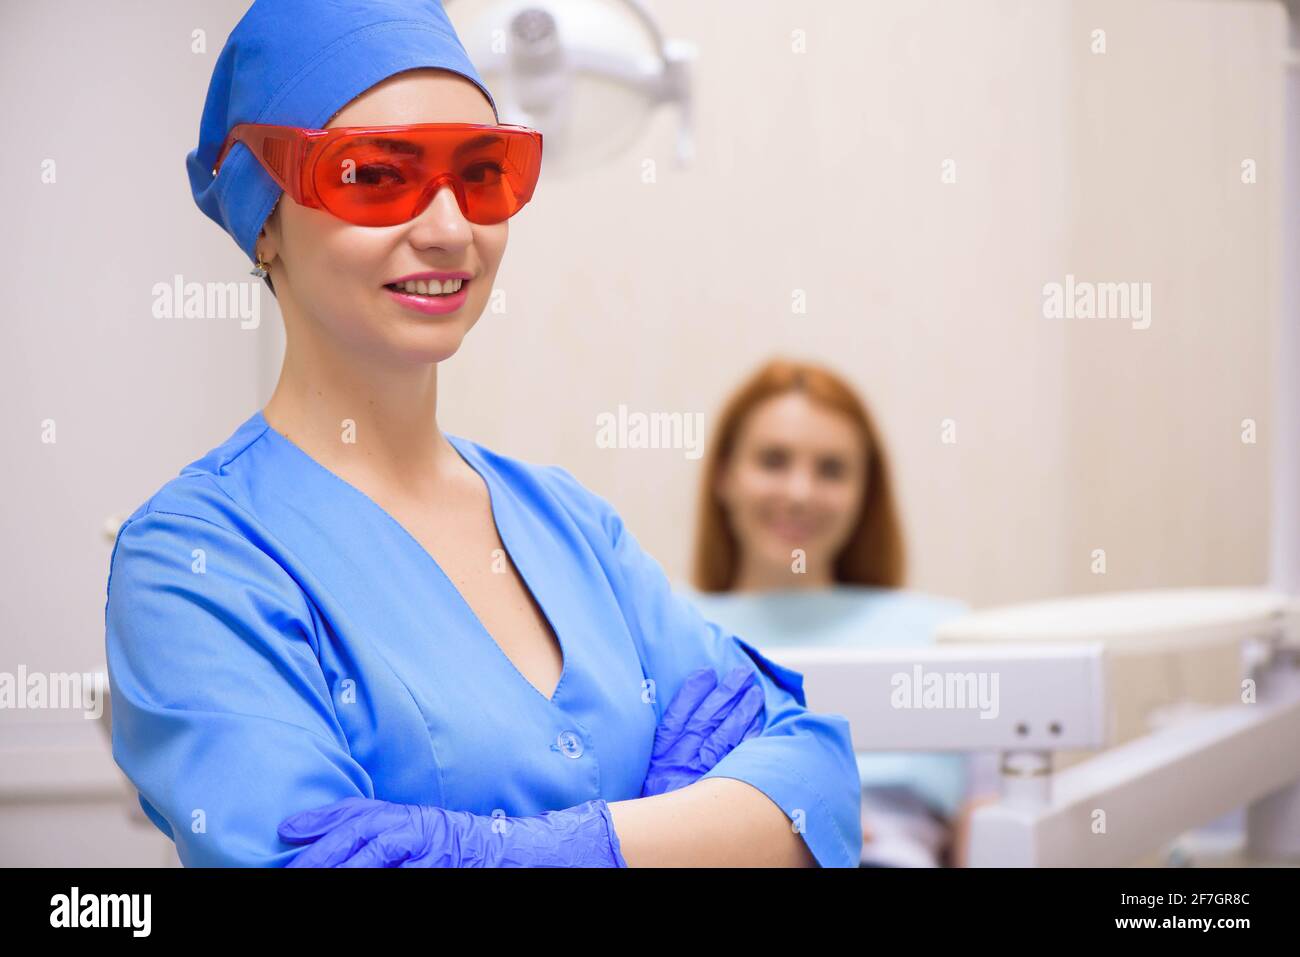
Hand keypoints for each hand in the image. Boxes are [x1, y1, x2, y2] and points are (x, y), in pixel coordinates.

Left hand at [278, 796, 626, 866]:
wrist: (536, 853)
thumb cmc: (482, 849)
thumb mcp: (436, 834)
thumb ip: (401, 837)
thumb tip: (348, 844)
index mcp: (417, 818)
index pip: (364, 813)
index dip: (325, 818)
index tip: (289, 828)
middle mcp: (424, 828)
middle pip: (365, 833)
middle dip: (325, 848)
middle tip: (290, 863)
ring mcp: (437, 850)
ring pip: (382, 855)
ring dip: (347, 865)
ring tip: (314, 874)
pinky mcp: (449, 866)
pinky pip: (411, 875)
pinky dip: (383, 875)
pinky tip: (360, 883)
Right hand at [640, 665, 765, 797]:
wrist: (659, 842)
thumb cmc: (653, 809)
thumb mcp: (648, 777)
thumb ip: (663, 752)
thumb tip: (680, 722)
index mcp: (662, 757)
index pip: (679, 716)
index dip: (692, 692)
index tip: (706, 672)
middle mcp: (682, 762)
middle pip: (708, 720)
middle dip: (726, 694)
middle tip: (742, 674)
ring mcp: (703, 775)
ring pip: (726, 735)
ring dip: (742, 711)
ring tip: (755, 692)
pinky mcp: (719, 789)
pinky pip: (738, 760)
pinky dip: (749, 741)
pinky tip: (759, 725)